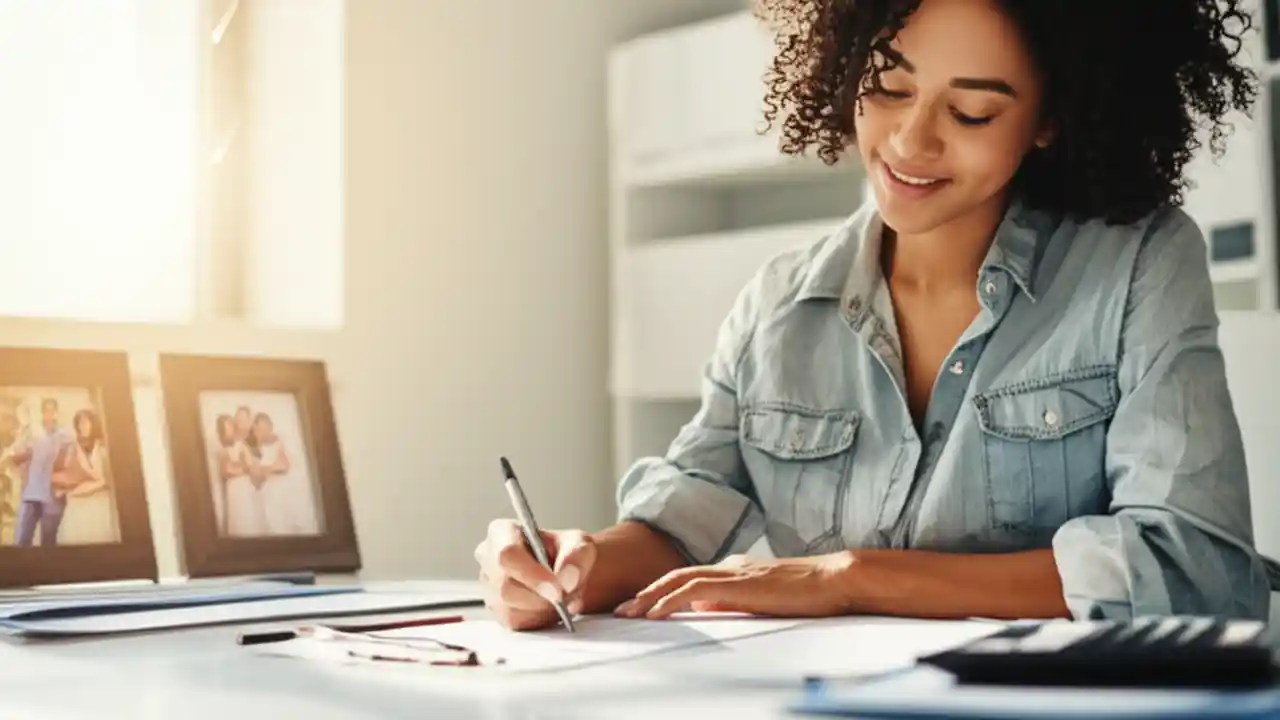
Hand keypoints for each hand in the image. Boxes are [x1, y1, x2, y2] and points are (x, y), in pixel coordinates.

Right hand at [474, 519, 596, 630]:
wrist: (566, 572)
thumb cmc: (565, 552)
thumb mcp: (579, 543)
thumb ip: (576, 556)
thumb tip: (566, 578)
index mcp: (502, 532)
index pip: (507, 554)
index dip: (532, 574)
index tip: (557, 589)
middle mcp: (488, 558)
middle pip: (506, 587)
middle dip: (541, 596)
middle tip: (565, 595)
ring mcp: (488, 586)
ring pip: (511, 608)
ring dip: (543, 608)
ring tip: (560, 597)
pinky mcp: (496, 611)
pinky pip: (515, 622)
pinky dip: (538, 619)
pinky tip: (549, 607)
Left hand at [614, 552, 855, 619]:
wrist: (834, 579)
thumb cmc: (808, 592)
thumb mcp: (761, 598)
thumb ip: (731, 599)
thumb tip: (701, 606)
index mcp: (735, 570)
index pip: (688, 578)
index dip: (660, 592)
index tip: (640, 607)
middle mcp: (729, 567)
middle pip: (676, 576)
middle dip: (645, 594)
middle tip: (622, 610)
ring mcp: (733, 573)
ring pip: (679, 580)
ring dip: (650, 598)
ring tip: (629, 614)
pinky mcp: (739, 584)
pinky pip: (694, 591)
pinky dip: (670, 601)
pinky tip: (656, 614)